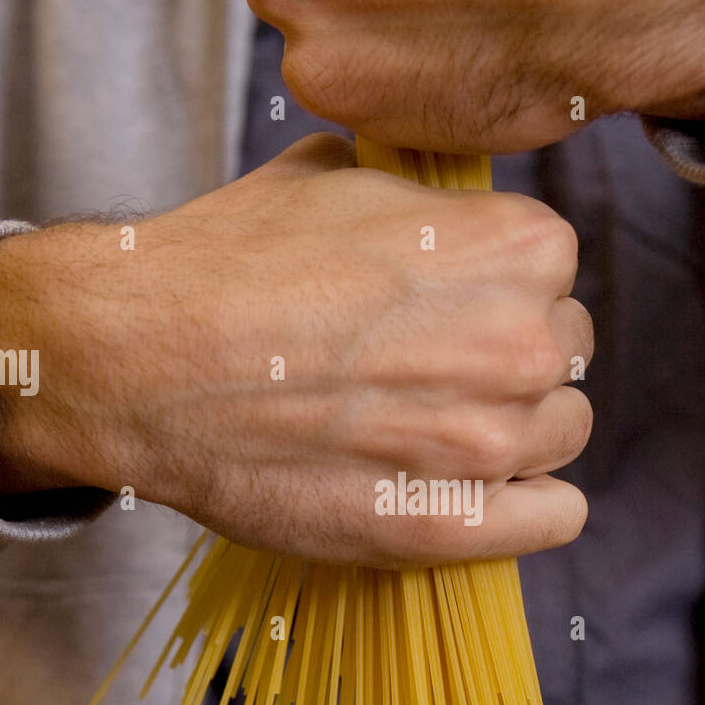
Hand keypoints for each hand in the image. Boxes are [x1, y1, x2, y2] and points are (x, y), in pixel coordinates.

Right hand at [0, 135, 592, 565]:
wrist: (138, 359)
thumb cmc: (225, 266)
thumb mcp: (330, 179)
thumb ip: (416, 195)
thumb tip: (433, 201)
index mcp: (515, 247)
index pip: (556, 268)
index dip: (499, 281)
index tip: (448, 298)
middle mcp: (523, 344)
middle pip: (566, 352)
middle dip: (511, 354)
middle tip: (434, 365)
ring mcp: (490, 443)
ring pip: (562, 434)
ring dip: (516, 430)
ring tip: (437, 426)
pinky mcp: (451, 525)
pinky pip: (556, 517)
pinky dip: (525, 505)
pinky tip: (469, 487)